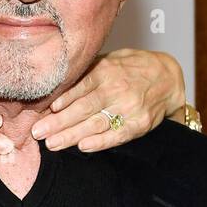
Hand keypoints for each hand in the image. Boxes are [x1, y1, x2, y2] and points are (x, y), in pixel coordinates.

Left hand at [27, 49, 185, 152]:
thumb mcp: (110, 60)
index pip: (79, 88)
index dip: (61, 101)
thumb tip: (55, 85)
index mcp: (106, 71)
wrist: (168, 77)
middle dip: (58, 123)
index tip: (44, 112)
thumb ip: (86, 72)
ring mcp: (128, 107)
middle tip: (38, 133)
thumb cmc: (132, 68)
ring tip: (52, 144)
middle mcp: (116, 88)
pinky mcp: (138, 123)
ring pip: (96, 124)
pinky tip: (83, 147)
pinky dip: (100, 142)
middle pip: (83, 108)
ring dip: (72, 135)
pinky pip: (117, 135)